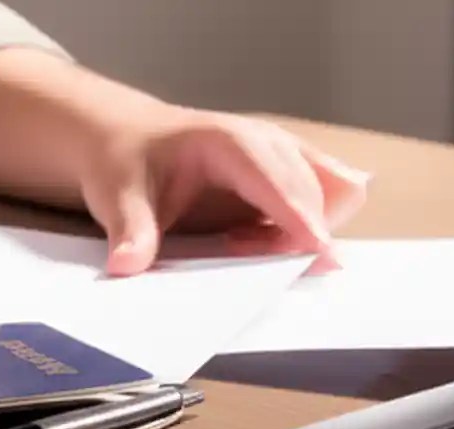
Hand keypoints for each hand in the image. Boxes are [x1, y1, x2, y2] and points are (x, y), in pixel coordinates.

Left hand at [79, 109, 370, 275]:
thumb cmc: (128, 162)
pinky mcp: (288, 174)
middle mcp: (266, 141)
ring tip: (241, 239)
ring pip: (335, 194)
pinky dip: (304, 228)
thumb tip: (127, 264)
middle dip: (294, 236)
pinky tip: (253, 233)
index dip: (302, 217)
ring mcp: (283, 155)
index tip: (321, 255)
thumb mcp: (118, 198)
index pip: (279, 179)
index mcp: (229, 141)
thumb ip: (131, 233)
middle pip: (317, 192)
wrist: (127, 139)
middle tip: (234, 249)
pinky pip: (327, 202)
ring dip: (304, 230)